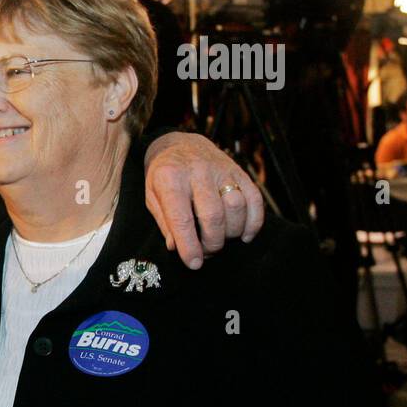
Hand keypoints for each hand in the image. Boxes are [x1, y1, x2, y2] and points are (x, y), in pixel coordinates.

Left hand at [144, 132, 263, 268]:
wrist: (179, 143)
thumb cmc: (164, 176)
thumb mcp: (152, 196)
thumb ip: (164, 221)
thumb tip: (176, 247)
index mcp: (170, 178)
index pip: (182, 218)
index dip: (189, 246)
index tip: (194, 263)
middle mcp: (198, 172)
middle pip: (213, 215)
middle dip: (212, 242)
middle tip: (206, 252)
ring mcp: (222, 169)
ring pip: (236, 207)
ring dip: (231, 233)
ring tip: (220, 240)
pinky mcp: (240, 171)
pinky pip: (255, 199)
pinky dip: (253, 222)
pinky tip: (243, 235)